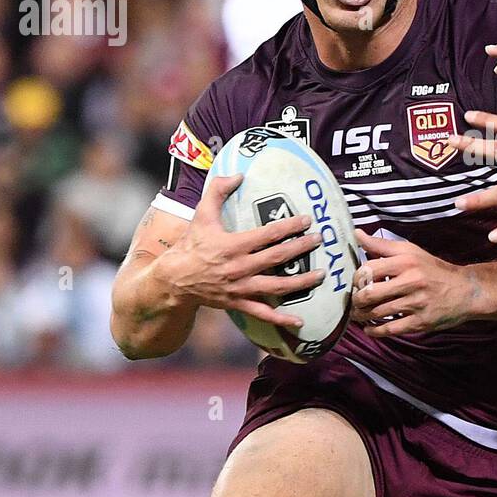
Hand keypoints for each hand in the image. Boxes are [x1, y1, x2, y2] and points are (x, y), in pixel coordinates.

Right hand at [156, 174, 325, 329]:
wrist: (175, 280)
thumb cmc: (191, 245)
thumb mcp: (201, 215)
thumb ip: (217, 190)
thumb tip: (238, 174)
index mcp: (233, 245)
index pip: (267, 234)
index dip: (289, 226)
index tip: (307, 220)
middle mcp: (240, 268)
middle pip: (277, 258)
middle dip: (301, 248)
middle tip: (320, 240)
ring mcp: (241, 288)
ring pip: (277, 286)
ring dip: (301, 281)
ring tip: (321, 274)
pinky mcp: (239, 303)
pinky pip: (263, 313)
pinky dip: (282, 319)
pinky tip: (300, 322)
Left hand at [351, 231, 484, 336]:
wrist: (466, 290)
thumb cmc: (433, 270)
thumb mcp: (410, 252)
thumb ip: (381, 245)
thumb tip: (356, 234)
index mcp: (406, 261)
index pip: (368, 269)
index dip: (356, 279)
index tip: (356, 284)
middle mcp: (411, 281)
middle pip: (370, 293)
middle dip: (356, 300)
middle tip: (354, 302)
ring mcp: (416, 303)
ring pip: (377, 313)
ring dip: (362, 316)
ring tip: (358, 314)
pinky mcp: (421, 322)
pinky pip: (391, 329)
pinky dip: (375, 331)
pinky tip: (370, 328)